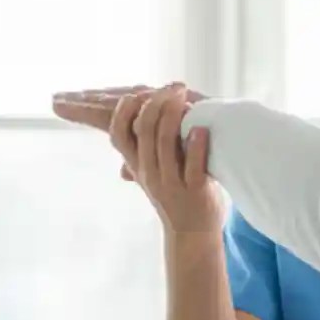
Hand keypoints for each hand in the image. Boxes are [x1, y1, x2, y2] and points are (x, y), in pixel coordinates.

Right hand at [65, 83, 222, 232]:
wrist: (192, 233)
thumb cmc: (175, 196)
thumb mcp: (150, 174)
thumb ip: (138, 150)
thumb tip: (122, 123)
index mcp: (138, 165)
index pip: (118, 134)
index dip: (123, 111)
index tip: (135, 93)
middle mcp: (150, 173)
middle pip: (142, 132)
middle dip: (155, 104)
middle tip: (174, 86)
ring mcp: (171, 183)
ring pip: (164, 146)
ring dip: (173, 117)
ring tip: (184, 97)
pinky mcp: (195, 191)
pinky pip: (193, 166)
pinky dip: (196, 146)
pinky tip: (201, 129)